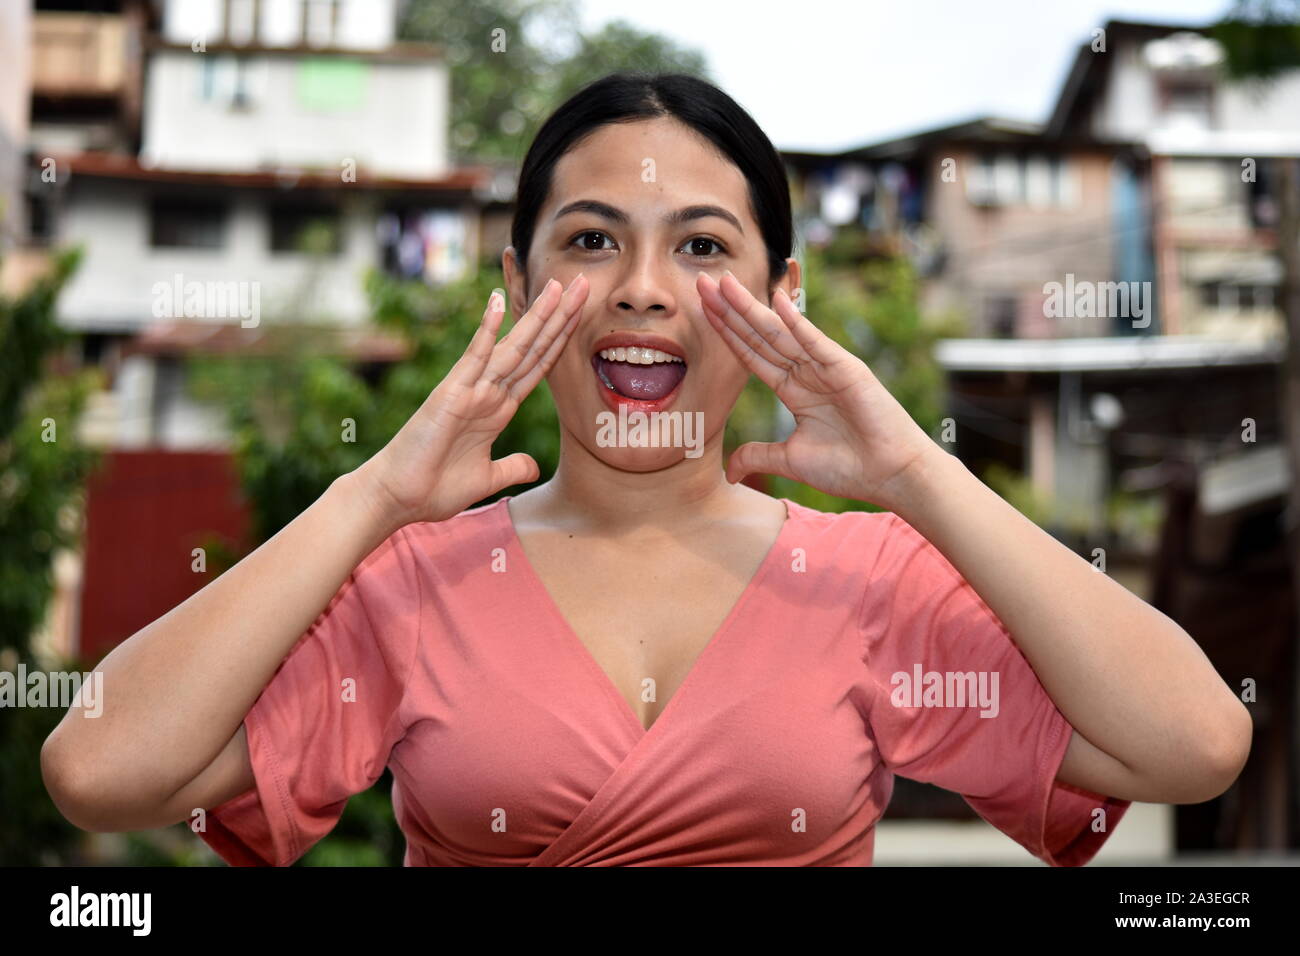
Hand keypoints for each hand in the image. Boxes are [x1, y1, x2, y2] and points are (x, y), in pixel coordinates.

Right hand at [356, 274, 588, 527]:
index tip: (583, 314)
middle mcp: (487, 392)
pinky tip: (497, 302)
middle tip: (584, 284)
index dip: (562, 340)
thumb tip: (534, 467)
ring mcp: (470, 390)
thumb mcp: (487, 479)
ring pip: (512, 347)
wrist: (398, 498)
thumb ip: (512, 468)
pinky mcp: (450, 394)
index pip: (538, 367)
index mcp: (498, 409)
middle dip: (560, 318)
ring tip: (558, 285)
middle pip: (532, 348)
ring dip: (536, 317)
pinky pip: (473, 357)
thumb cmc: (434, 488)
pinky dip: (486, 330)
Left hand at [696, 270, 939, 509]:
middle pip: (760, 335)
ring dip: (752, 308)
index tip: (702, 309)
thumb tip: (730, 471)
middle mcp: (807, 372)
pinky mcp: (847, 369)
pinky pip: (816, 343)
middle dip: (731, 310)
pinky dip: (798, 322)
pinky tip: (777, 300)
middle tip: (703, 283)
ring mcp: (826, 367)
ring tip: (726, 283)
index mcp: (793, 390)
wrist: (891, 476)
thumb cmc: (849, 468)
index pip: (751, 354)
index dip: (726, 332)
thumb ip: (759, 456)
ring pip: (780, 333)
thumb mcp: (791, 460)